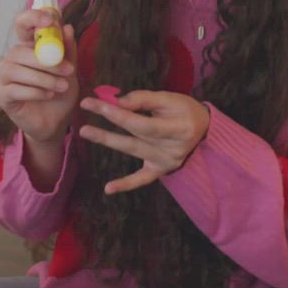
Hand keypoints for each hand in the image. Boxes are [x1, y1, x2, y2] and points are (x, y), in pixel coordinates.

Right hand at [0, 8, 78, 145]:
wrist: (56, 122)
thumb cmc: (60, 92)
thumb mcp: (70, 71)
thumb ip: (68, 50)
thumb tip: (67, 27)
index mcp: (29, 47)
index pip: (22, 24)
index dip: (32, 17)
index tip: (50, 20)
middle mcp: (13, 59)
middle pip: (18, 51)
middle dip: (45, 60)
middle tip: (68, 70)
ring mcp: (5, 78)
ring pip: (16, 70)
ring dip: (43, 78)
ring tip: (62, 86)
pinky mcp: (3, 96)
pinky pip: (14, 89)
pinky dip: (35, 91)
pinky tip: (49, 95)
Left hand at [78, 91, 209, 194]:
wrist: (202, 127)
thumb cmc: (183, 109)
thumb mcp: (168, 98)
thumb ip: (143, 99)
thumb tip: (117, 102)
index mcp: (179, 128)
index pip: (143, 123)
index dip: (119, 115)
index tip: (96, 104)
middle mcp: (173, 149)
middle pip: (136, 137)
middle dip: (108, 126)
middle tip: (85, 117)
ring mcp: (167, 162)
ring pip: (133, 151)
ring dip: (108, 141)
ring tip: (86, 131)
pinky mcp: (161, 170)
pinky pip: (142, 179)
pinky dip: (126, 184)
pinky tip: (108, 189)